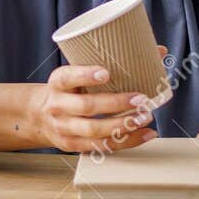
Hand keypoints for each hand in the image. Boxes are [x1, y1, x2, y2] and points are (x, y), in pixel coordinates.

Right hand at [28, 57, 163, 152]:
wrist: (40, 117)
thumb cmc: (70, 90)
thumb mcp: (76, 72)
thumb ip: (108, 62)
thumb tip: (158, 51)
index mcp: (58, 83)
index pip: (68, 77)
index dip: (85, 75)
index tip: (106, 72)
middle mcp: (58, 106)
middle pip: (86, 107)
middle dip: (115, 104)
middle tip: (141, 99)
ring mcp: (65, 128)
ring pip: (94, 130)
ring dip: (123, 125)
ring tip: (144, 117)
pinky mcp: (73, 145)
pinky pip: (101, 146)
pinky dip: (126, 141)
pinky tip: (145, 134)